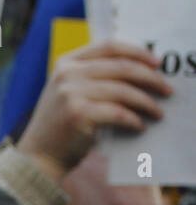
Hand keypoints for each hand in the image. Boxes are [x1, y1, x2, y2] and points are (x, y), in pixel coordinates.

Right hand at [16, 41, 171, 184]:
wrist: (38, 157)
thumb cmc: (60, 127)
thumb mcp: (70, 92)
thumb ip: (93, 76)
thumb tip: (139, 71)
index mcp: (65, 63)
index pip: (109, 46)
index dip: (137, 52)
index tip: (156, 63)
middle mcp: (67, 75)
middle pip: (122, 67)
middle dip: (150, 78)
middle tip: (166, 89)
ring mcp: (70, 93)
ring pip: (123, 91)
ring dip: (146, 102)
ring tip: (157, 112)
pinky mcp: (78, 114)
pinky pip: (117, 113)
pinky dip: (133, 120)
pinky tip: (139, 126)